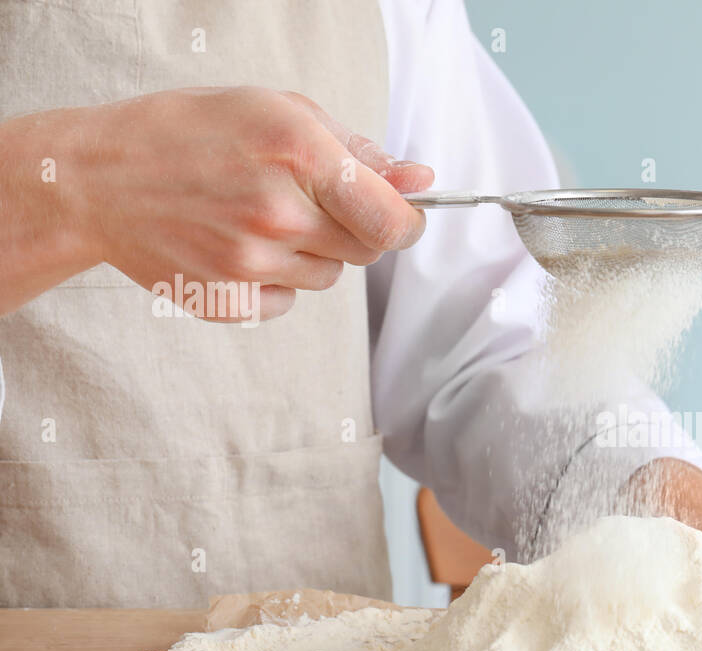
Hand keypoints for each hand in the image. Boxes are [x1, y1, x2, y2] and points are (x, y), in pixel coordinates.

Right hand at [4, 86, 433, 319]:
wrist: (98, 179)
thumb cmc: (189, 134)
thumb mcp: (275, 111)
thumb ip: (355, 149)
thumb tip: (418, 179)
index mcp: (298, 151)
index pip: (391, 219)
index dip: (407, 221)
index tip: (402, 215)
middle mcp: (278, 210)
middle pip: (366, 250)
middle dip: (354, 229)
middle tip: (310, 203)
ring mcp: (251, 261)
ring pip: (329, 276)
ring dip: (313, 253)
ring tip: (260, 218)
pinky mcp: (229, 300)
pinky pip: (288, 302)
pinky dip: (276, 282)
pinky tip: (237, 247)